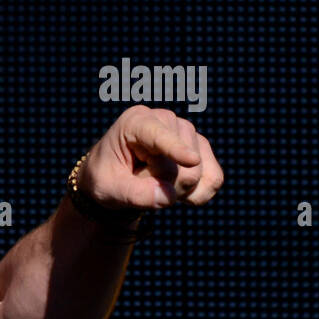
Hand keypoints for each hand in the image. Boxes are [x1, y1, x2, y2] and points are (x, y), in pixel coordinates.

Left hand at [79, 105, 224, 209]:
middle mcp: (165, 121)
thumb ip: (134, 194)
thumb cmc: (106, 178)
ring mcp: (187, 133)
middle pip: (182, 166)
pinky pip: (213, 180)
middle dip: (164, 185)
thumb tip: (168, 197)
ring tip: (153, 182)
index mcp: (135, 122)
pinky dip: (197, 194)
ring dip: (176, 191)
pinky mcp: (202, 148)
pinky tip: (175, 190)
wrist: (114, 178)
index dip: (176, 149)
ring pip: (198, 174)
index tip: (191, 161)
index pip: (158, 136)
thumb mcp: (108, 189)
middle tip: (139, 181)